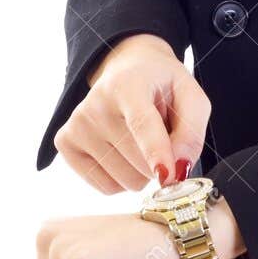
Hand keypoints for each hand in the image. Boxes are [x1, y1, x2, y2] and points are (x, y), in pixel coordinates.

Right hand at [54, 33, 210, 193]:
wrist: (126, 70)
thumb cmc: (161, 86)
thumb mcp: (190, 95)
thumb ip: (192, 131)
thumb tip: (178, 169)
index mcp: (129, 84)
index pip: (142, 123)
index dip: (156, 151)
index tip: (167, 176)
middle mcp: (96, 103)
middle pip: (139, 161)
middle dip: (161, 160)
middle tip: (159, 133)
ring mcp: (77, 124)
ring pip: (126, 181)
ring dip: (142, 170)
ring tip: (139, 138)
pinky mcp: (65, 143)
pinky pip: (106, 187)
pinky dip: (122, 178)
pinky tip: (122, 150)